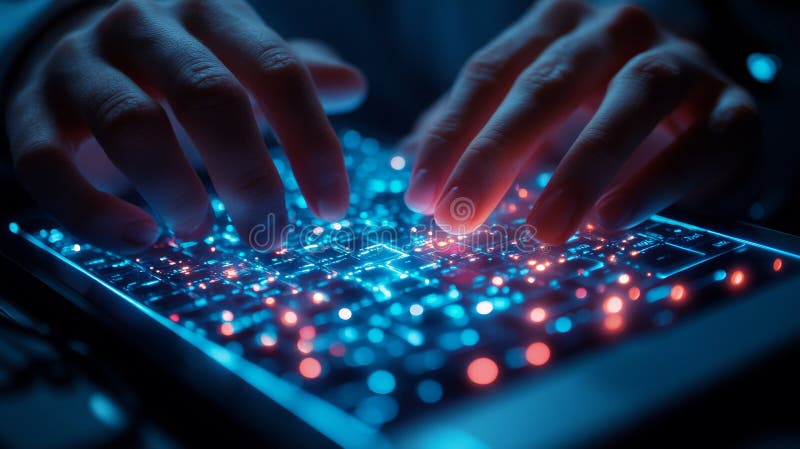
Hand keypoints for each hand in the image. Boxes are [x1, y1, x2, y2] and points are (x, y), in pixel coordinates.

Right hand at [6, 0, 365, 251]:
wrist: (69, 36)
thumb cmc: (174, 60)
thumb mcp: (234, 53)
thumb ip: (288, 72)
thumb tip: (354, 85)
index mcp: (211, 16)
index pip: (277, 73)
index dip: (312, 144)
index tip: (332, 209)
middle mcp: (145, 30)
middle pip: (208, 99)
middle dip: (249, 177)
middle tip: (270, 235)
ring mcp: (81, 67)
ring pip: (131, 127)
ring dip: (177, 192)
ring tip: (201, 232)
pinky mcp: (28, 111)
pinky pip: (47, 167)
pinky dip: (93, 214)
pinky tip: (140, 240)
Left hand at [404, 0, 757, 242]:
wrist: (695, 106)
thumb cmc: (595, 108)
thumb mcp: (530, 109)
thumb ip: (473, 129)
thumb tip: (407, 165)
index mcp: (555, 26)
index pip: (490, 73)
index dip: (450, 136)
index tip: (420, 196)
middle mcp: (615, 31)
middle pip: (548, 84)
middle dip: (497, 154)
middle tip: (459, 217)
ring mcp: (681, 64)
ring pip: (630, 102)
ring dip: (581, 168)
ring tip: (542, 230)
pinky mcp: (733, 109)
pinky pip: (700, 141)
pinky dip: (655, 181)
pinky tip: (611, 221)